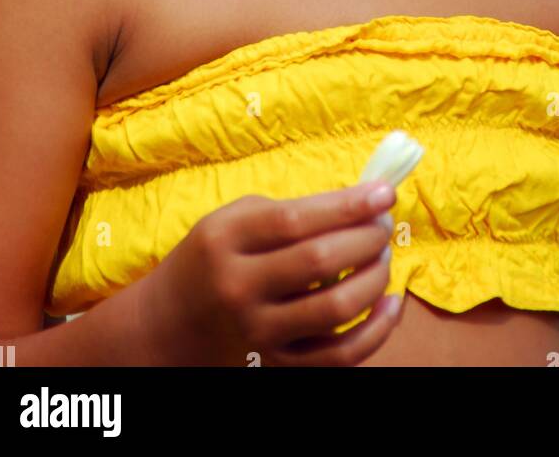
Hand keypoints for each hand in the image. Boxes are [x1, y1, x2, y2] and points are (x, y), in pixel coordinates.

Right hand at [135, 180, 400, 366]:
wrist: (167, 325)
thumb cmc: (213, 258)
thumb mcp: (232, 220)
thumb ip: (287, 211)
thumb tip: (357, 202)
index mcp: (226, 240)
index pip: (295, 221)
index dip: (347, 205)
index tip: (385, 193)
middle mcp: (239, 287)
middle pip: (318, 261)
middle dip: (366, 238)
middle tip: (383, 224)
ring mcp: (258, 331)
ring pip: (334, 309)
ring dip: (375, 278)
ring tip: (383, 256)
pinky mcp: (275, 365)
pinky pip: (338, 357)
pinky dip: (376, 332)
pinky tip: (391, 304)